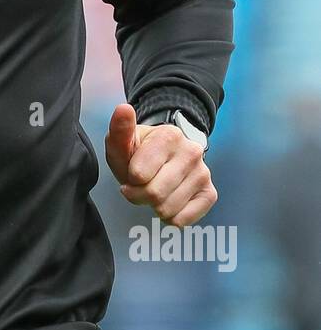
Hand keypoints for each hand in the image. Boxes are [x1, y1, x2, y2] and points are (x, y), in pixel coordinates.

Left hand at [104, 102, 216, 225]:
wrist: (162, 159)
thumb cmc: (138, 153)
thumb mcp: (122, 143)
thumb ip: (120, 129)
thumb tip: (123, 109)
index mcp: (169, 135)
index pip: (139, 175)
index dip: (129, 180)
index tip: (132, 173)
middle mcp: (191, 152)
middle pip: (154, 194)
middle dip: (139, 196)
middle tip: (140, 187)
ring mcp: (203, 173)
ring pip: (168, 209)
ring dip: (154, 206)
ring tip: (155, 191)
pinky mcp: (210, 193)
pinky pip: (184, 219)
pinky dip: (170, 218)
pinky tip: (169, 202)